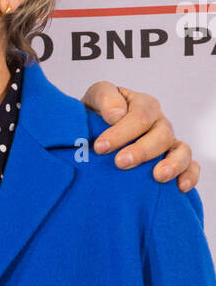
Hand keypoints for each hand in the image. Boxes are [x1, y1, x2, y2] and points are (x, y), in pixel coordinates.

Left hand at [81, 82, 199, 191]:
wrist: (93, 135)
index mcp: (143, 105)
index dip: (121, 132)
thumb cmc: (95, 116)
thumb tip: (116, 115)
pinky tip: (180, 187)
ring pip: (181, 150)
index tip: (100, 147)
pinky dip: (190, 176)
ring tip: (157, 177)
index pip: (140, 116)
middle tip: (120, 163)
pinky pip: (191, 167)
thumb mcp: (95, 97)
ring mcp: (169, 142)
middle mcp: (159, 122)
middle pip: (162, 134)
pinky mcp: (175, 160)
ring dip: (172, 164)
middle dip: (141, 150)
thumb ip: (104, 98)